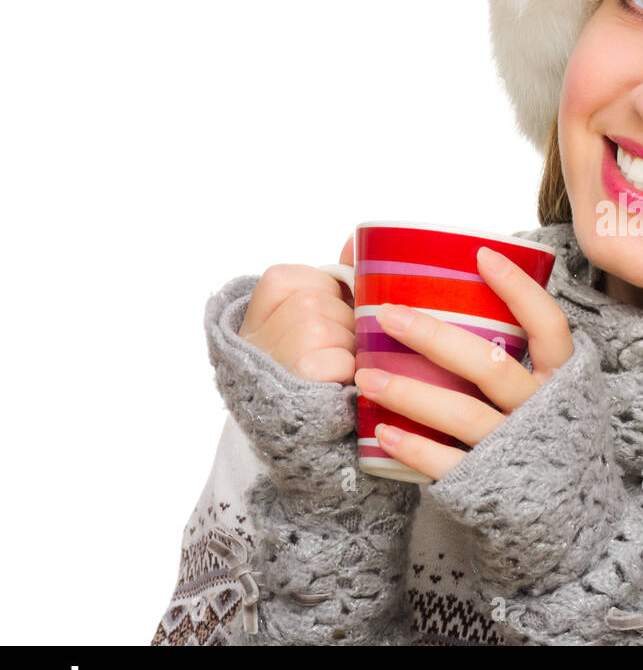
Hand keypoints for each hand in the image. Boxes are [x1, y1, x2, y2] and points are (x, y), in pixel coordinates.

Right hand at [238, 234, 357, 381]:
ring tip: (338, 367)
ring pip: (330, 328)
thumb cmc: (318, 363)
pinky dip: (348, 371)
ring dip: (348, 349)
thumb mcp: (321, 314)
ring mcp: (271, 353)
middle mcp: (256, 327)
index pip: (312, 279)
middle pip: (322, 304)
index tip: (325, 323)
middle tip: (337, 350)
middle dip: (344, 327)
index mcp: (264, 299)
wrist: (303, 431)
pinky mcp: (294, 380)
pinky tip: (337, 383)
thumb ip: (339, 275)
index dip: (332, 301)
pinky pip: (339, 360)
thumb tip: (358, 238)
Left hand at [354, 245, 573, 480]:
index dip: (520, 291)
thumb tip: (470, 285)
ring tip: (367, 376)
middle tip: (388, 315)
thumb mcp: (551, 388)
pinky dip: (414, 447)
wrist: (570, 515)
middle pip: (491, 366)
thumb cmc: (546, 430)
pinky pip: (448, 465)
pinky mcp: (490, 485)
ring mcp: (516, 449)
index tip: (482, 256)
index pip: (549, 326)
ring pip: (464, 415)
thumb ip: (521, 351)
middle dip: (435, 338)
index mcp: (561, 379)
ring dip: (411, 393)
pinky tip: (382, 430)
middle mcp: (542, 411)